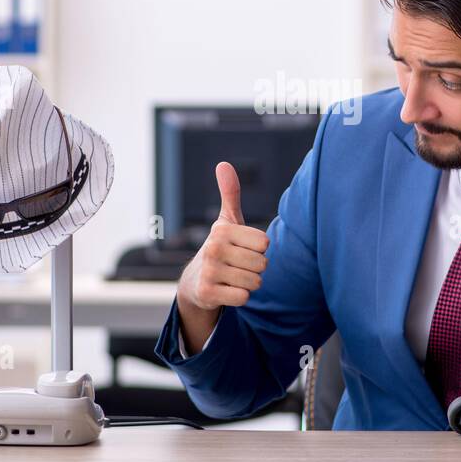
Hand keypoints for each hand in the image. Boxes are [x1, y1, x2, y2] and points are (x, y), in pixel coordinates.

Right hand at [176, 162, 269, 311]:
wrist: (195, 281)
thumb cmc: (221, 247)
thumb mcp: (227, 221)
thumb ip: (230, 194)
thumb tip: (223, 164)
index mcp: (222, 230)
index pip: (264, 243)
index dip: (259, 249)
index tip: (243, 248)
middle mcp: (214, 248)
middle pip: (262, 264)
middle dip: (255, 268)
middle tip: (238, 265)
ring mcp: (210, 272)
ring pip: (255, 282)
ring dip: (249, 283)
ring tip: (233, 278)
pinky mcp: (208, 293)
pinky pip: (244, 297)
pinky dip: (240, 296)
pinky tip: (227, 291)